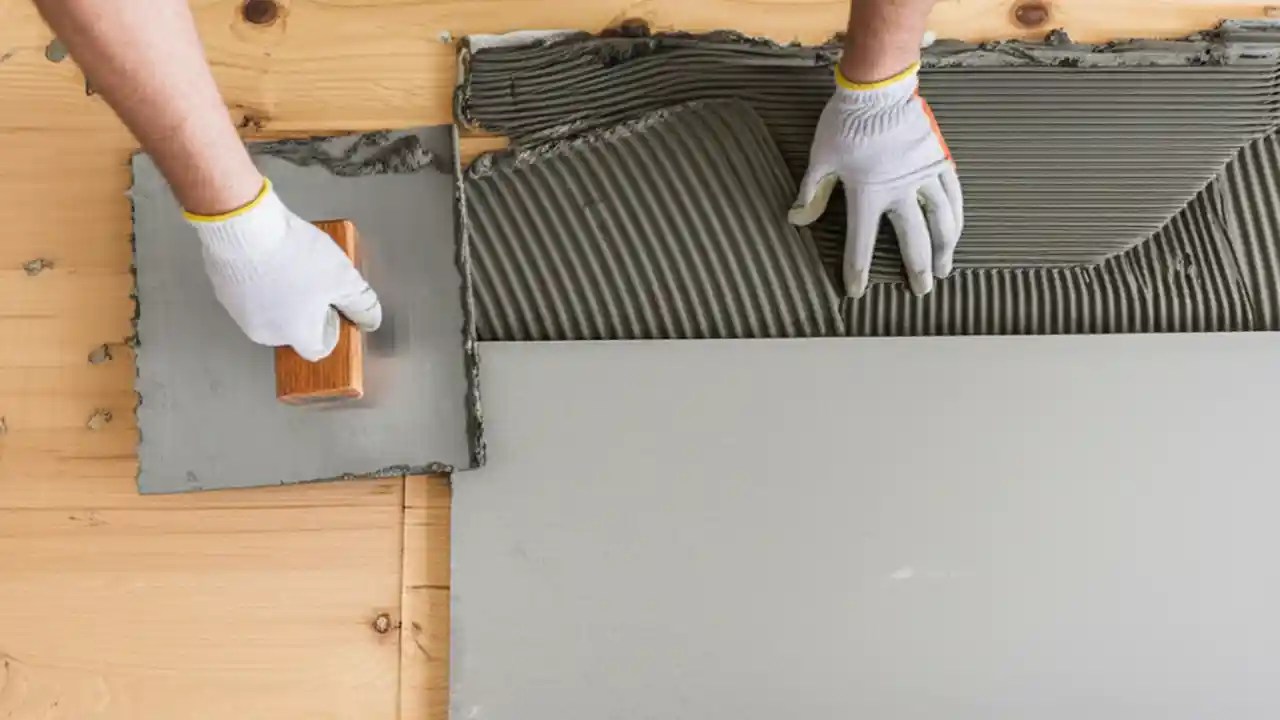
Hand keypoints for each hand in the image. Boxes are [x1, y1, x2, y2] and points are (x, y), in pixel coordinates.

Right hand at [186, 181, 381, 360]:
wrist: (244, 228)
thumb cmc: (293, 255)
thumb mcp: (344, 279)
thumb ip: (362, 304)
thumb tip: (370, 320)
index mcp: (296, 335)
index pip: (318, 349)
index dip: (330, 327)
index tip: (332, 305)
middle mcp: (265, 332)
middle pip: (294, 329)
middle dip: (307, 308)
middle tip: (315, 279)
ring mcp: (240, 313)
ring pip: (270, 310)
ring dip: (283, 293)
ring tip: (292, 263)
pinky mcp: (223, 291)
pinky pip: (249, 293)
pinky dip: (260, 281)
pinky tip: (270, 257)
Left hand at [789, 63, 962, 297]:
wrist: (878, 86)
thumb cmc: (845, 122)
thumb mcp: (821, 159)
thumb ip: (811, 192)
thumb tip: (796, 220)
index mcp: (868, 194)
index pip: (861, 243)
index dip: (857, 270)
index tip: (856, 291)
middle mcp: (901, 190)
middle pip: (913, 240)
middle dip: (916, 270)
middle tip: (921, 291)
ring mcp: (925, 175)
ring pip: (942, 221)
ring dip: (945, 249)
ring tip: (945, 269)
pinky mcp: (940, 159)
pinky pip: (954, 194)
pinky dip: (957, 216)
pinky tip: (957, 231)